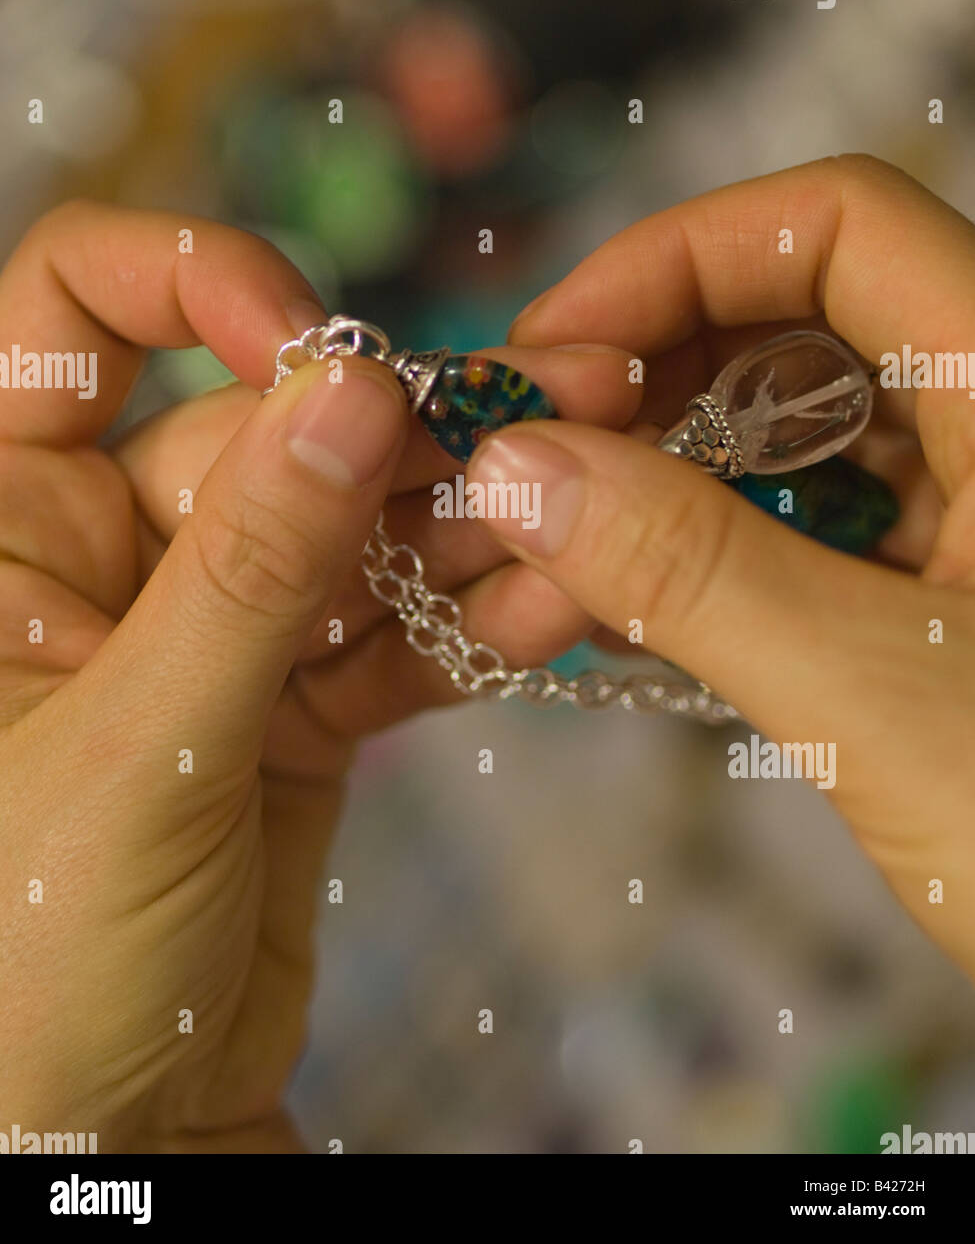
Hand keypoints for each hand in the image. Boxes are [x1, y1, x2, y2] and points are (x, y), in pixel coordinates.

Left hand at [0, 200, 637, 1150]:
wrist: (105, 1139)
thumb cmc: (28, 960)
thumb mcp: (134, 745)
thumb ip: (250, 566)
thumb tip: (346, 390)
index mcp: (8, 529)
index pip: (70, 320)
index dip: (186, 285)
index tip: (307, 334)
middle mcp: (108, 561)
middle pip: (269, 435)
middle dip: (404, 436)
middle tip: (557, 409)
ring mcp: (213, 633)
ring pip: (352, 537)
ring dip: (465, 530)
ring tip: (583, 513)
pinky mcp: (295, 711)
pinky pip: (391, 637)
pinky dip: (470, 627)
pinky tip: (555, 604)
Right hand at [467, 154, 974, 981]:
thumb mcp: (880, 695)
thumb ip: (690, 570)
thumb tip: (512, 465)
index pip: (841, 225)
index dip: (678, 258)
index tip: (552, 353)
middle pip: (808, 319)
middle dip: (658, 373)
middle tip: (536, 458)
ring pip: (805, 431)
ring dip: (673, 473)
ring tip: (564, 546)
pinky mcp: (956, 591)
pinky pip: (819, 524)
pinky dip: (722, 549)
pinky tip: (642, 602)